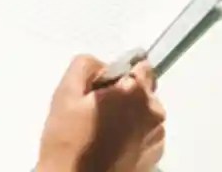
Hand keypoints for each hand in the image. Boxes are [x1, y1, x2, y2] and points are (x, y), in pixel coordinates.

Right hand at [36, 55, 166, 171]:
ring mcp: (157, 137)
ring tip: (101, 131)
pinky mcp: (155, 155)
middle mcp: (153, 112)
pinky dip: (132, 135)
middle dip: (123, 95)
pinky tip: (110, 145)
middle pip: (144, 90)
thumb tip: (102, 65)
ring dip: (128, 115)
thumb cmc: (70, 142)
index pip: (141, 66)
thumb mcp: (65, 93)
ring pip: (144, 112)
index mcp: (134, 92)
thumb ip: (85, 65)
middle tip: (95, 111)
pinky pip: (145, 133)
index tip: (101, 88)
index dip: (119, 74)